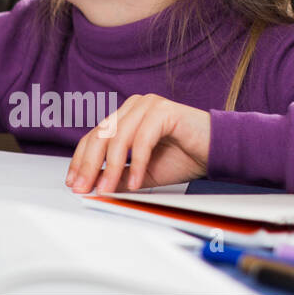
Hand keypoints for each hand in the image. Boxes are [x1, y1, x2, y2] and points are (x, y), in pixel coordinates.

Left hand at [65, 94, 209, 193]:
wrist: (219, 151)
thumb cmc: (184, 158)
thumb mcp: (144, 174)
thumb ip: (120, 178)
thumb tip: (95, 189)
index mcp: (124, 116)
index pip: (94, 137)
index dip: (80, 160)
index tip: (73, 183)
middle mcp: (132, 106)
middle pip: (100, 136)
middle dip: (88, 165)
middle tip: (83, 188)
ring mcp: (146, 105)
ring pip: (118, 138)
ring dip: (110, 168)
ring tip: (105, 190)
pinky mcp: (163, 110)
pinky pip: (142, 140)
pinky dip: (137, 164)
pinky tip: (136, 183)